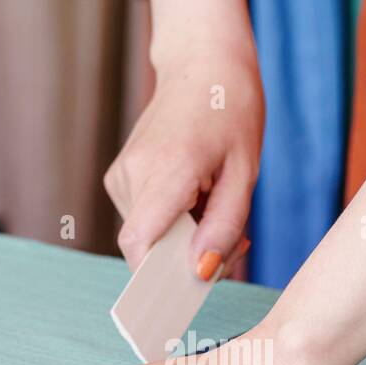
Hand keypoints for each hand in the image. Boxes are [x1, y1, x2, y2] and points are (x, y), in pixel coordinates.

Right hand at [105, 41, 263, 275]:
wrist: (202, 64)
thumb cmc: (231, 113)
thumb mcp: (244, 174)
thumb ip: (223, 228)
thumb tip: (200, 274)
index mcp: (166, 169)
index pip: (140, 245)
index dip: (156, 281)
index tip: (182, 300)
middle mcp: (132, 174)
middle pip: (148, 249)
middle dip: (188, 263)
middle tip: (236, 245)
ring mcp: (121, 176)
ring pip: (147, 238)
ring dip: (185, 242)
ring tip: (220, 209)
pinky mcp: (120, 178)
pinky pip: (144, 221)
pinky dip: (174, 225)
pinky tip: (200, 201)